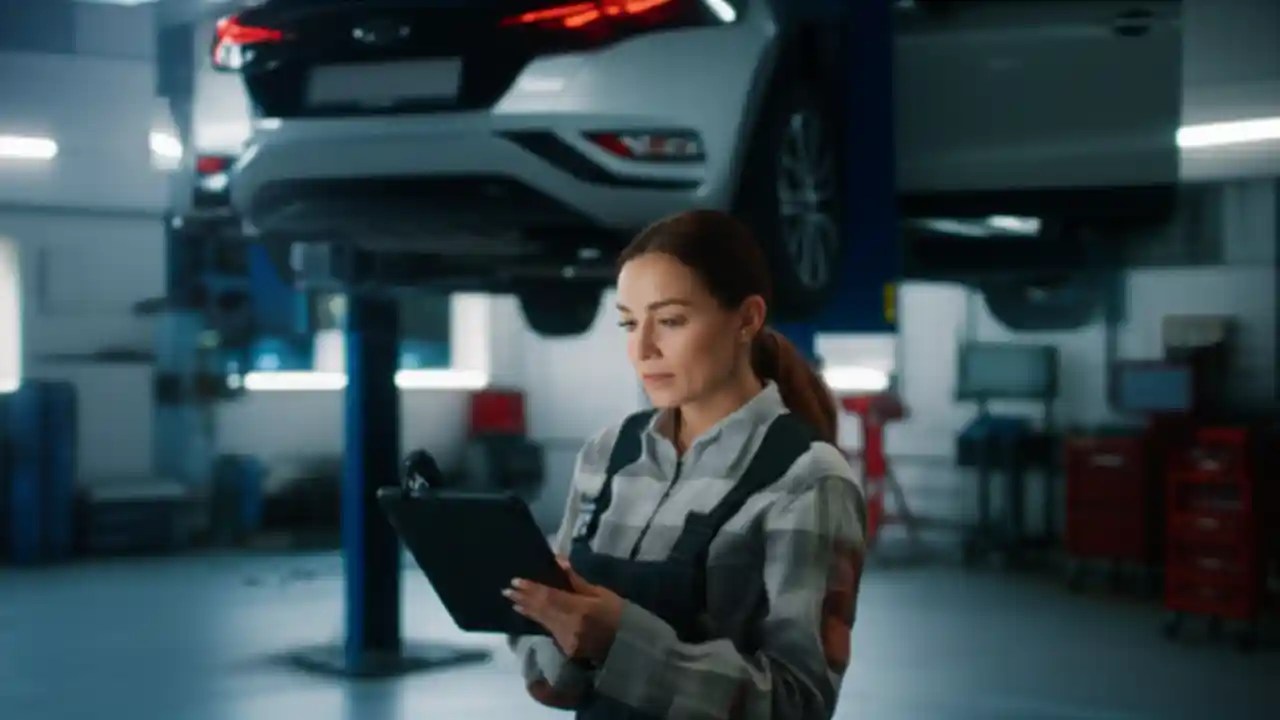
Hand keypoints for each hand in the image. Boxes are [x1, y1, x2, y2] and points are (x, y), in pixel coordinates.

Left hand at [504, 556, 624, 663]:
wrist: (631, 647)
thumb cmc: (620, 615)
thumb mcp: (602, 594)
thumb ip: (577, 581)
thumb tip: (559, 562)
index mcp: (580, 609)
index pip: (549, 597)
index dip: (531, 589)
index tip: (515, 581)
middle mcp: (569, 626)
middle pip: (541, 609)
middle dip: (523, 599)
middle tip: (506, 590)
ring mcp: (566, 640)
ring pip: (543, 621)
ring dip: (527, 609)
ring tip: (513, 601)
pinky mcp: (566, 648)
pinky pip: (549, 629)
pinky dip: (539, 619)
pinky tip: (530, 613)